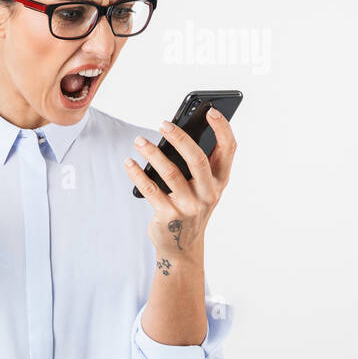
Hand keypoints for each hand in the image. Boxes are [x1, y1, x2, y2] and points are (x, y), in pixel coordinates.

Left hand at [124, 109, 236, 261]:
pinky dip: (137, 173)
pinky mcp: (169, 216)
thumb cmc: (190, 208)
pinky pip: (150, 189)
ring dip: (152, 154)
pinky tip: (128, 162)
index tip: (210, 111)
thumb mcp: (202, 189)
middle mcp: (209, 193)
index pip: (228, 149)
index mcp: (220, 181)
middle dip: (179, 138)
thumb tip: (174, 135)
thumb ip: (197, 166)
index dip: (222, 128)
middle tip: (163, 124)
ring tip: (138, 141)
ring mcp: (190, 206)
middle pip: (196, 159)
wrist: (182, 248)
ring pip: (170, 173)